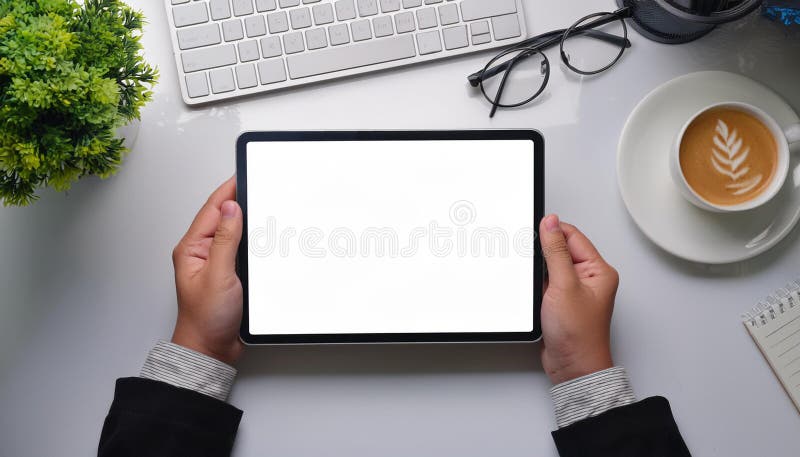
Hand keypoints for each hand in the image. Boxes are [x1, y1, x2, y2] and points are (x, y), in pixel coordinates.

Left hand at [171, 176, 243, 365]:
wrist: (211, 350)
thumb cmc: (206, 320)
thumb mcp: (218, 274)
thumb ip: (225, 240)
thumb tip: (231, 208)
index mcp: (192, 248)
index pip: (213, 209)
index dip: (229, 190)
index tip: (244, 174)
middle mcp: (202, 252)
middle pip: (223, 216)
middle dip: (239, 199)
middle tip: (258, 183)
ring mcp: (216, 262)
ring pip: (233, 231)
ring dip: (246, 219)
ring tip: (261, 202)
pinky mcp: (229, 273)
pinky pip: (241, 248)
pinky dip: (252, 238)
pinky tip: (262, 235)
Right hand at [538, 214, 618, 384]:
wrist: (573, 367)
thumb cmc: (579, 335)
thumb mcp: (564, 285)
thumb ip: (556, 251)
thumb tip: (550, 223)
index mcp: (598, 270)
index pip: (573, 237)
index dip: (553, 231)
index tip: (534, 230)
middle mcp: (588, 279)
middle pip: (560, 250)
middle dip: (543, 255)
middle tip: (536, 266)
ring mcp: (573, 291)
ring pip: (550, 268)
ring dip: (539, 273)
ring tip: (540, 289)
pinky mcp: (560, 302)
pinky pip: (544, 284)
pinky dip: (536, 287)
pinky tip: (536, 297)